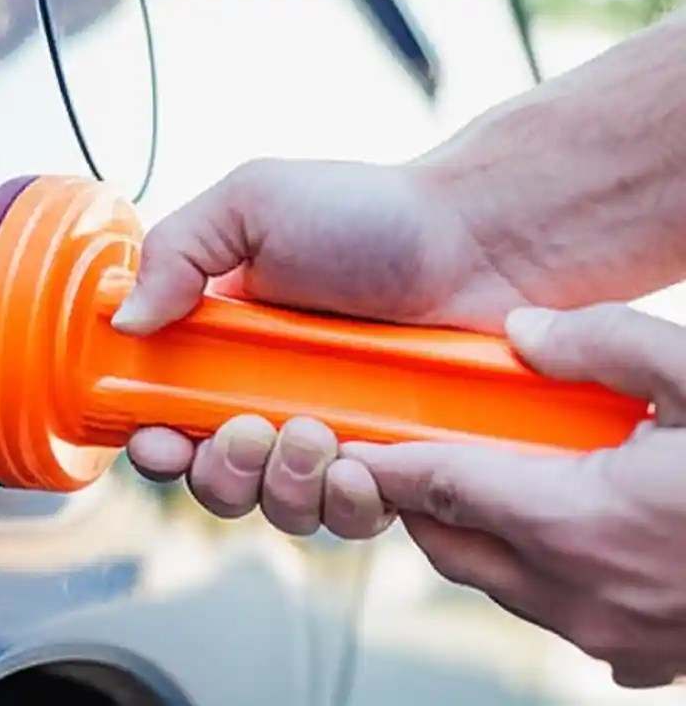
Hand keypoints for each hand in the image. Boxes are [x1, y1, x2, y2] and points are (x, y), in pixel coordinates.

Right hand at [113, 159, 528, 535]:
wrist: (484, 238)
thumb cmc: (372, 213)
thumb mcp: (253, 204)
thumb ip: (174, 251)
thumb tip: (122, 321)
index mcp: (225, 346)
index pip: (165, 416)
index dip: (153, 442)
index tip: (157, 439)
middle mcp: (272, 397)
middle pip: (215, 480)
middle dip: (219, 474)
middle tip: (249, 430)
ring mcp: (333, 435)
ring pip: (279, 509)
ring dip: (281, 488)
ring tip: (313, 434)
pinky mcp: (393, 462)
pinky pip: (352, 517)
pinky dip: (347, 504)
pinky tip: (361, 462)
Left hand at [348, 304, 683, 688]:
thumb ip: (606, 344)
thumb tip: (522, 331)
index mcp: (580, 523)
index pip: (440, 489)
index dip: (385, 465)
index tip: (351, 446)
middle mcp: (579, 594)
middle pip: (451, 546)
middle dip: (425, 501)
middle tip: (427, 451)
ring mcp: (609, 636)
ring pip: (495, 584)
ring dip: (480, 537)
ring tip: (502, 480)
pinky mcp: (639, 658)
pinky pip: (552, 611)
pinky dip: (537, 572)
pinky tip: (570, 529)